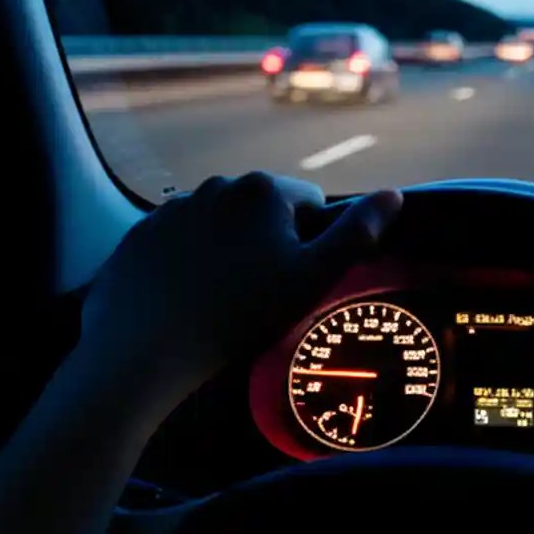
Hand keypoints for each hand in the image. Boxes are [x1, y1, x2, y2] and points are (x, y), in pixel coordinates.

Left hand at [80, 172, 401, 396]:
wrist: (146, 348)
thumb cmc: (240, 314)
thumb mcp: (312, 279)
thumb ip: (356, 234)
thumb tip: (394, 195)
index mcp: (262, 189)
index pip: (309, 205)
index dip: (310, 244)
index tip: (292, 281)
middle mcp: (216, 185)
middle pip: (262, 213)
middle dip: (267, 244)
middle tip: (259, 296)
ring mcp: (171, 208)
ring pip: (220, 228)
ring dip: (227, 253)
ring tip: (221, 302)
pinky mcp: (139, 235)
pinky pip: (179, 244)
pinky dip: (187, 264)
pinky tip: (186, 301)